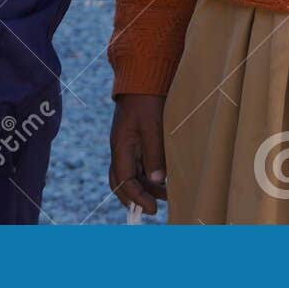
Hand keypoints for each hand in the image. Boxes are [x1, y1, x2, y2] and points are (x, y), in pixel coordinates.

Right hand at [109, 94, 167, 214]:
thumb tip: (156, 181)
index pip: (123, 181)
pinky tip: (164, 180)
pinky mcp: (136, 140)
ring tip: (167, 194)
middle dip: (136, 197)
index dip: (136, 197)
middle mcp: (121, 148)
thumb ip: (154, 154)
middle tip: (154, 209)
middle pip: (122, 181)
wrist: (144, 78)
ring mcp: (127, 144)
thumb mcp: (152, 127)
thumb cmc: (147, 99)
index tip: (152, 209)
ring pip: (132, 174)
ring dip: (146, 187)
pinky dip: (149, 176)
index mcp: (120, 146)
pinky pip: (139, 164)